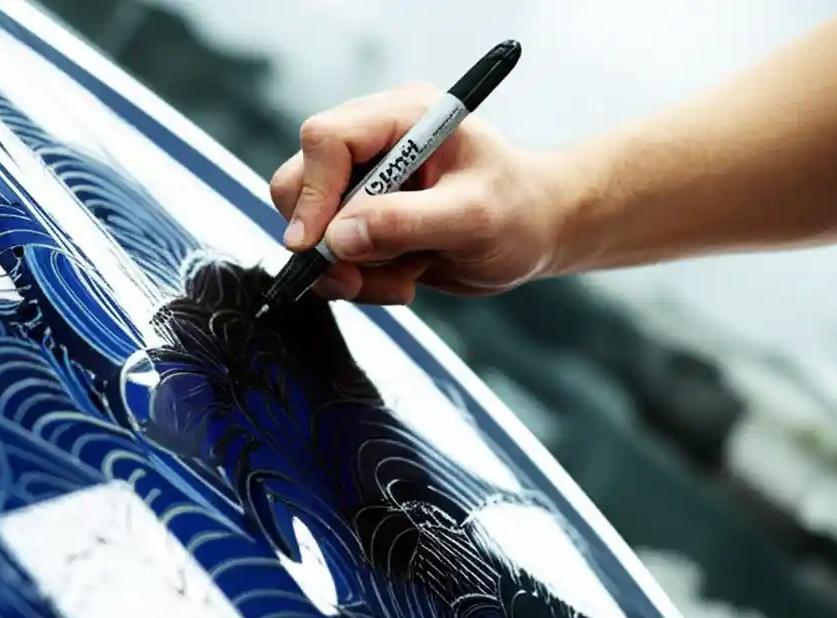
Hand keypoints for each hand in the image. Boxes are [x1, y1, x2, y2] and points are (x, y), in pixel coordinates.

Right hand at [270, 82, 570, 303]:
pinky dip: (360, 280)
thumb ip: (405, 223)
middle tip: (355, 278)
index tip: (316, 245)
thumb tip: (338, 238)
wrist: (536, 232)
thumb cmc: (521, 210)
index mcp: (403, 117)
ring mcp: (364, 183)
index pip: (327, 139)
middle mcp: (375, 143)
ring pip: (310, 229)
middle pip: (301, 182)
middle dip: (324, 241)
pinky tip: (405, 277)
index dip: (314, 192)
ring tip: (404, 277)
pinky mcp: (362, 219)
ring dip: (349, 269)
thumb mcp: (474, 218)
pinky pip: (330, 256)